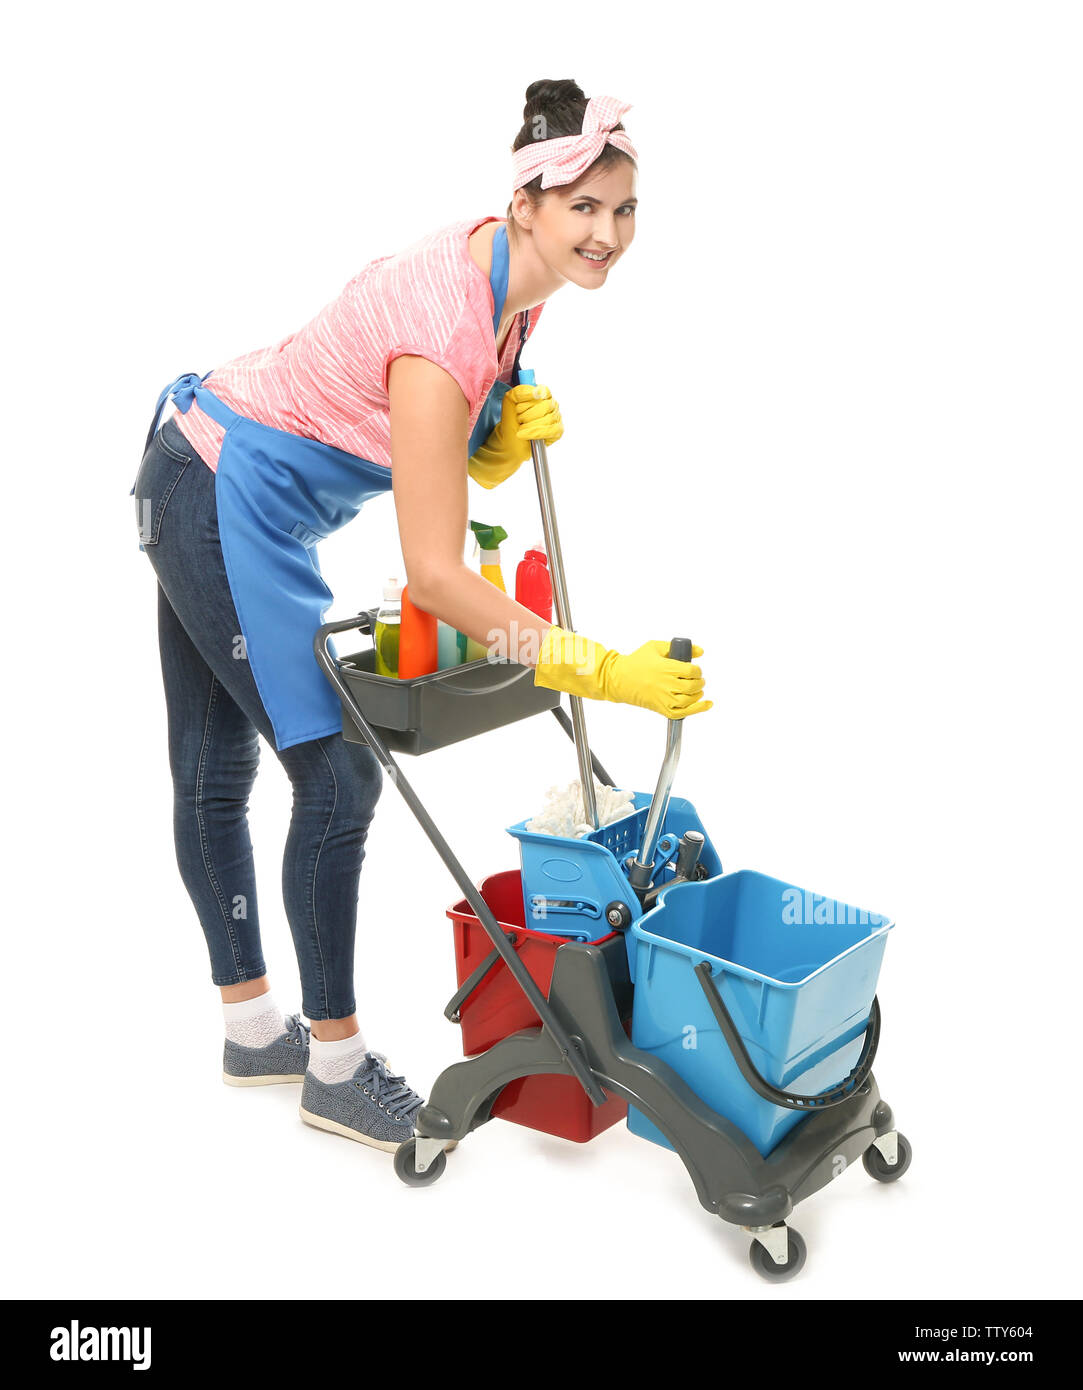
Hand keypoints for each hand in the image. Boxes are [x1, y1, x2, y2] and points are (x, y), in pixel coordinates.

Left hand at [467, 383, 562, 489]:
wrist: (509, 441)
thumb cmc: (511, 421)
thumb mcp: (509, 401)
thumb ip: (520, 391)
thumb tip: (535, 391)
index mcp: (542, 394)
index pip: (543, 391)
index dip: (530, 398)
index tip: (518, 406)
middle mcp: (551, 404)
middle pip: (546, 405)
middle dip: (527, 415)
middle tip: (518, 420)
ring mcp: (556, 417)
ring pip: (548, 419)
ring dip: (529, 425)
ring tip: (521, 428)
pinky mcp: (557, 431)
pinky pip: (551, 430)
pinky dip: (535, 433)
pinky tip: (524, 434)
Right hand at [533, 625, 712, 719]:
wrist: (618, 680)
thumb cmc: (636, 662)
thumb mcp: (655, 647)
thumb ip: (676, 647)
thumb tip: (700, 651)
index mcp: (666, 668)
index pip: (692, 670)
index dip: (697, 670)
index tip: (694, 669)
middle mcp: (666, 684)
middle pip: (693, 685)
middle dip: (699, 681)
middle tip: (696, 679)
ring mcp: (664, 698)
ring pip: (690, 699)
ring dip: (698, 693)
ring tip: (696, 689)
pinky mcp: (662, 709)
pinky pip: (684, 712)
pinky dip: (698, 709)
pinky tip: (706, 704)